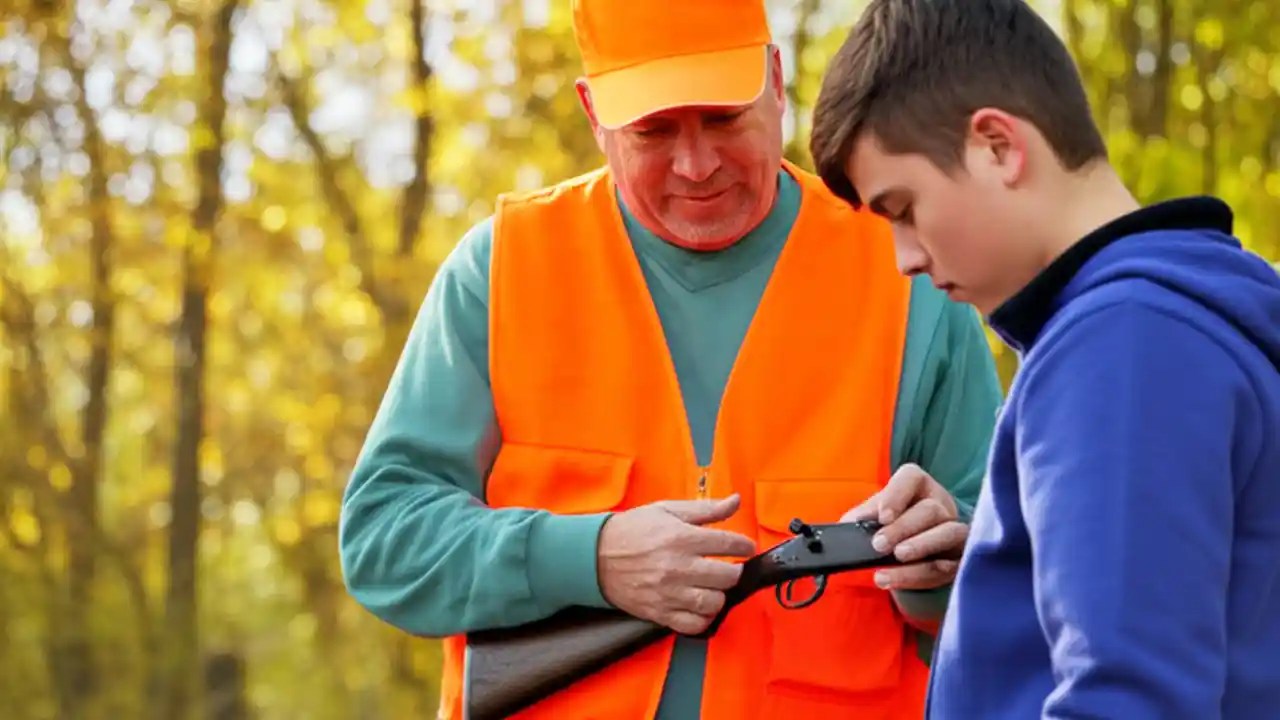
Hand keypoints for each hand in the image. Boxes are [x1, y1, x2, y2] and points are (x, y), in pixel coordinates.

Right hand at [597, 493, 755, 634]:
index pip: (728, 543)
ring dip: (719, 595)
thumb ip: (705, 509)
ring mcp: (669, 593)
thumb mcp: (667, 510)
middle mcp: (678, 567)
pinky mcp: (660, 612)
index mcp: (681, 537)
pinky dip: (703, 618)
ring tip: (712, 586)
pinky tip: (700, 606)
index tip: (746, 547)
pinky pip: (693, 624)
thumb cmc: (633, 529)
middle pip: (726, 576)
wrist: (595, 556)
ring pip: (713, 602)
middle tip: (728, 567)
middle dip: (733, 571)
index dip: (744, 545)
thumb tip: (736, 500)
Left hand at [842, 463, 966, 589]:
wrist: (916, 553)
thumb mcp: (876, 516)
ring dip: (921, 546)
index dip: (897, 496)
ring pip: (948, 533)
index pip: (911, 478)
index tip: (882, 517)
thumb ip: (863, 517)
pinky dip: (926, 572)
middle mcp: (941, 504)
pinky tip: (905, 578)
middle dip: (903, 528)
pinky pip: (950, 564)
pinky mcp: (960, 557)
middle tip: (879, 545)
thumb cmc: (893, 526)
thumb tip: (848, 526)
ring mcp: (956, 530)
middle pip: (930, 510)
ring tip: (897, 558)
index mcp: (918, 487)